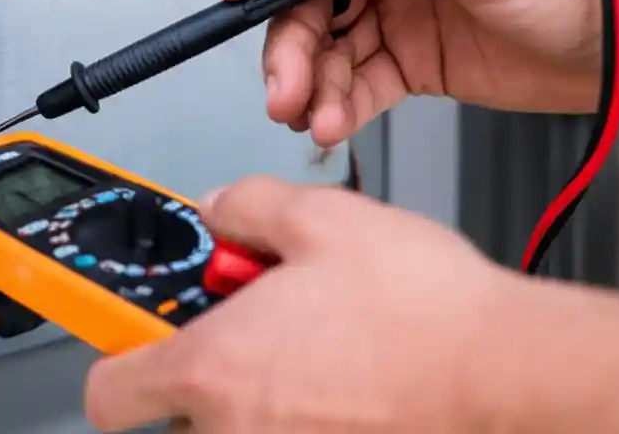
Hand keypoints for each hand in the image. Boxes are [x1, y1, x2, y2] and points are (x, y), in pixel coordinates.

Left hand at [82, 178, 618, 432]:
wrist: (510, 374)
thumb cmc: (424, 311)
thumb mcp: (320, 217)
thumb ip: (247, 206)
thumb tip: (221, 210)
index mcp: (212, 367)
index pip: (108, 392)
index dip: (116, 358)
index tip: (131, 339)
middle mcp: (236, 432)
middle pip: (178, 414)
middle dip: (207, 372)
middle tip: (255, 332)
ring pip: (239, 431)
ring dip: (260, 400)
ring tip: (317, 356)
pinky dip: (308, 416)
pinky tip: (352, 385)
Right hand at [218, 0, 618, 147]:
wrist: (617, 50)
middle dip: (289, 44)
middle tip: (283, 86)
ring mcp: (393, 7)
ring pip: (323, 44)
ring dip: (307, 81)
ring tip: (307, 114)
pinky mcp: (403, 58)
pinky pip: (352, 81)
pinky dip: (335, 105)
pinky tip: (331, 122)